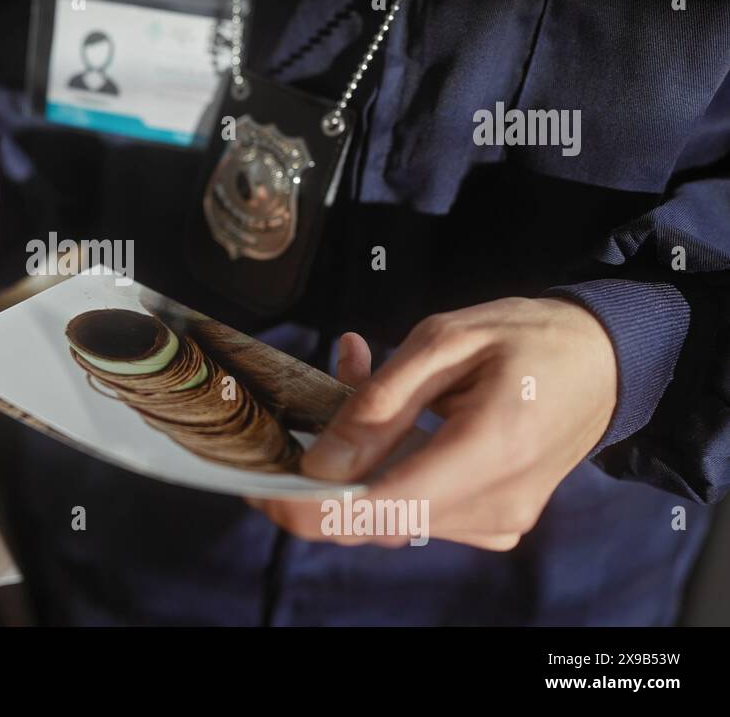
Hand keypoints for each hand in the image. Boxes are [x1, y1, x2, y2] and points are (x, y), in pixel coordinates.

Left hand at [253, 297, 617, 550]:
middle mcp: (495, 505)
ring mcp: (498, 523)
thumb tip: (320, 466)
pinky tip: (392, 414)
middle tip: (305, 399)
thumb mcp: (444, 341)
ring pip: (388, 513)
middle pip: (372, 519)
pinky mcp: (493, 524)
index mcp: (488, 451)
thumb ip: (378, 402)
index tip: (256, 482)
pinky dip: (386, 466)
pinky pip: (415, 508)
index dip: (305, 506)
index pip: (376, 510)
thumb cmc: (528, 338)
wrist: (606, 361)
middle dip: (324, 469)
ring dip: (355, 458)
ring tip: (357, 375)